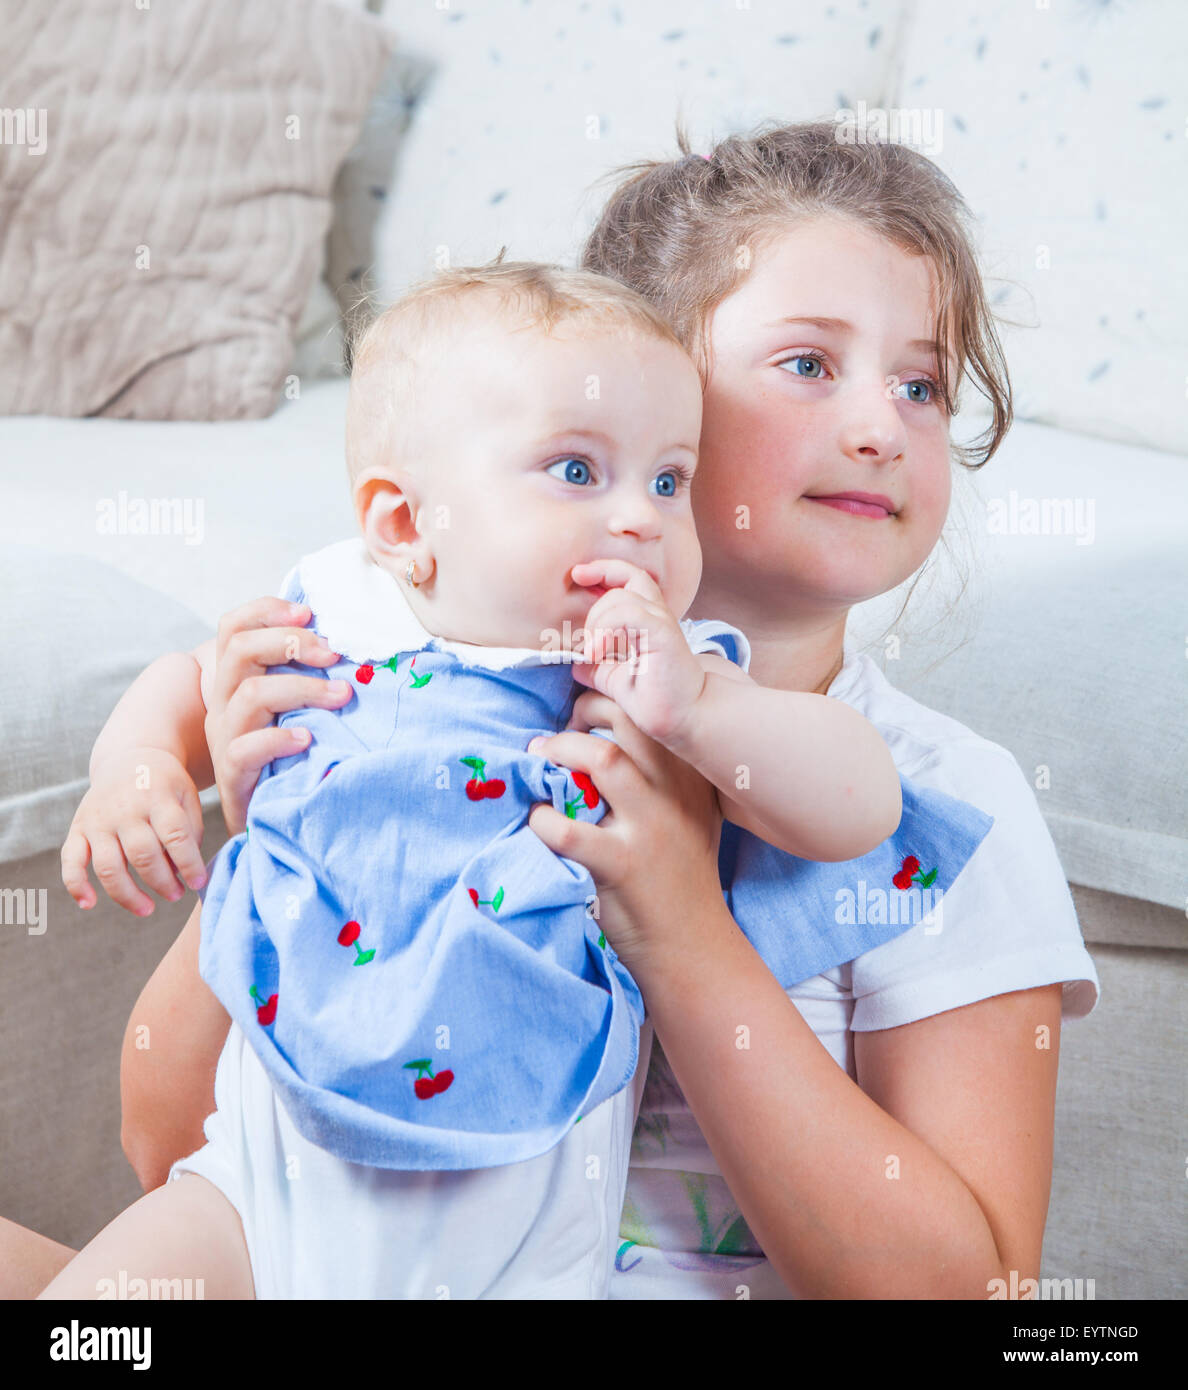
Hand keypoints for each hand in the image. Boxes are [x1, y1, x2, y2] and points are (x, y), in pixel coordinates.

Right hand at [61, 747, 206, 915]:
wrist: (130, 759)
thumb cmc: (166, 786)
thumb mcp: (187, 797)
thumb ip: (189, 833)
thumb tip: (183, 875)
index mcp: (158, 797)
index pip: (175, 835)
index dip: (188, 864)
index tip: (199, 883)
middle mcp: (125, 809)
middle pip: (142, 855)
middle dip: (161, 882)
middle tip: (176, 895)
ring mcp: (98, 819)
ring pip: (108, 866)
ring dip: (127, 895)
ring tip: (148, 908)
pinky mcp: (78, 828)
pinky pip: (70, 861)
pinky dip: (76, 885)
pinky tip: (89, 904)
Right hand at [206, 597, 349, 835]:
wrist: (263, 815)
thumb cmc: (287, 753)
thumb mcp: (293, 705)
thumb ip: (306, 673)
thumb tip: (349, 642)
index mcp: (235, 678)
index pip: (233, 627)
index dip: (267, 610)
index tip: (309, 612)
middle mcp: (224, 701)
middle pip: (241, 649)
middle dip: (291, 642)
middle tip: (334, 653)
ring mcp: (224, 736)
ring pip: (250, 693)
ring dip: (302, 688)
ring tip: (341, 696)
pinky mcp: (232, 773)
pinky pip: (246, 748)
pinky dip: (279, 739)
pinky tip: (308, 739)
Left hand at [526, 688, 726, 978]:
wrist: (693, 946)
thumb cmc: (681, 875)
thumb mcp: (691, 815)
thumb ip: (664, 775)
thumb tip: (608, 731)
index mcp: (692, 774)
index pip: (656, 709)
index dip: (616, 690)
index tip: (588, 700)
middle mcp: (676, 792)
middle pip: (630, 718)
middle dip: (584, 709)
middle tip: (557, 732)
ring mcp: (650, 827)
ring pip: (601, 759)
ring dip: (558, 751)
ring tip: (537, 759)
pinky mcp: (622, 864)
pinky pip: (565, 829)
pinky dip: (540, 817)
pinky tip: (536, 819)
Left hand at [569, 559, 705, 746]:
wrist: (685, 719)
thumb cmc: (657, 701)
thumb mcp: (615, 681)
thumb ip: (597, 667)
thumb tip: (575, 662)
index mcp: (648, 620)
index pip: (628, 577)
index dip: (603, 569)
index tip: (578, 575)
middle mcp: (657, 616)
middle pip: (621, 584)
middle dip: (593, 608)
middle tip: (588, 647)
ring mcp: (662, 623)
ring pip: (621, 597)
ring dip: (597, 622)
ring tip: (593, 654)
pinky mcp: (664, 634)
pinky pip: (629, 613)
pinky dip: (605, 629)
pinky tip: (596, 654)